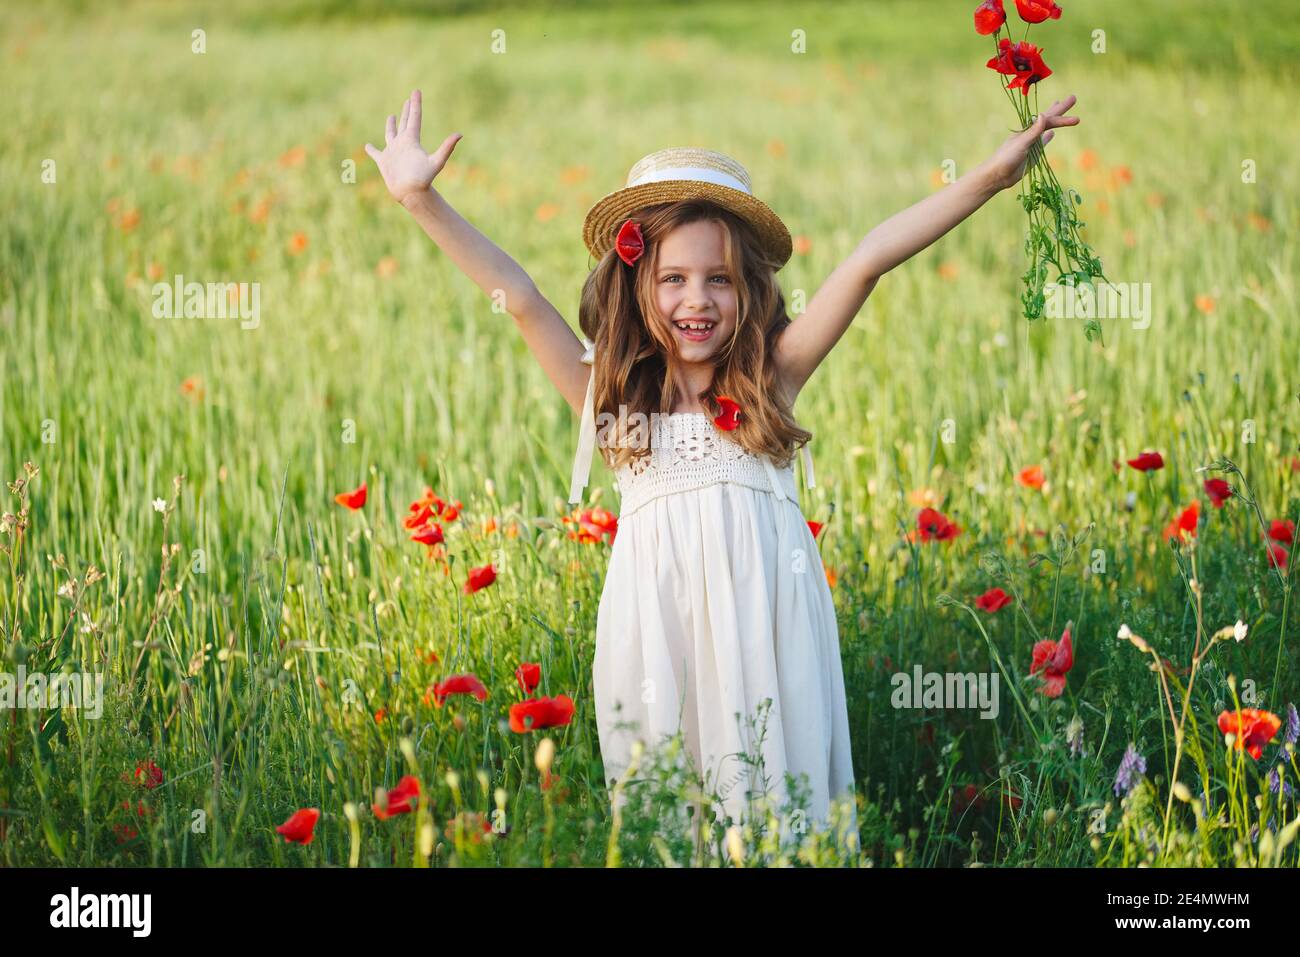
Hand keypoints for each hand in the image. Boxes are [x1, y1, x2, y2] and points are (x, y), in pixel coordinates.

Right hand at [364, 89, 462, 204]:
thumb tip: (460, 134)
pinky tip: (368, 146)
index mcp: (412, 141)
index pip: (415, 118)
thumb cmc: (423, 179)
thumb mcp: (436, 161)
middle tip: (407, 100)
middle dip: (406, 111)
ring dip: (391, 125)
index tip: (416, 91)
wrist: (412, 193)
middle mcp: (403, 143)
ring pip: (390, 134)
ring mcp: (393, 152)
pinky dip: (371, 149)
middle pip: (404, 123)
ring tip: (391, 116)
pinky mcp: (384, 161)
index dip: (415, 104)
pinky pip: (375, 153)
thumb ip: (447, 147)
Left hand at [985, 94, 1079, 191]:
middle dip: (1061, 109)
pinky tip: (1052, 133)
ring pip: (1046, 128)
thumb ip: (1033, 131)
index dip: (1062, 119)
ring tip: (1059, 107)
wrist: (997, 176)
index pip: (1048, 120)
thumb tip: (1043, 114)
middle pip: (1049, 118)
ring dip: (1055, 119)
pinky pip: (1043, 142)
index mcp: (1027, 130)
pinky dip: (1048, 137)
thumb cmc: (1006, 158)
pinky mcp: (1033, 154)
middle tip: (1073, 97)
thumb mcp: (1021, 144)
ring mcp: (1032, 144)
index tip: (1077, 120)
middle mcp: (1031, 134)